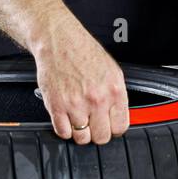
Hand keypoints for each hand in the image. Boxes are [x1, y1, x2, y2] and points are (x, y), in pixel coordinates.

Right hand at [34, 28, 128, 145]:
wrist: (58, 40)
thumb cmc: (82, 51)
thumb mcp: (111, 70)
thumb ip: (116, 96)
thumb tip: (118, 116)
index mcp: (114, 90)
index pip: (120, 127)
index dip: (113, 128)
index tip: (108, 125)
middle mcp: (97, 99)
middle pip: (101, 137)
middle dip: (97, 132)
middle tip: (92, 123)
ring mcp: (76, 104)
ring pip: (82, 138)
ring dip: (80, 132)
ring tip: (77, 119)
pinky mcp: (56, 106)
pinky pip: (63, 132)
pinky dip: (64, 129)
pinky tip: (66, 118)